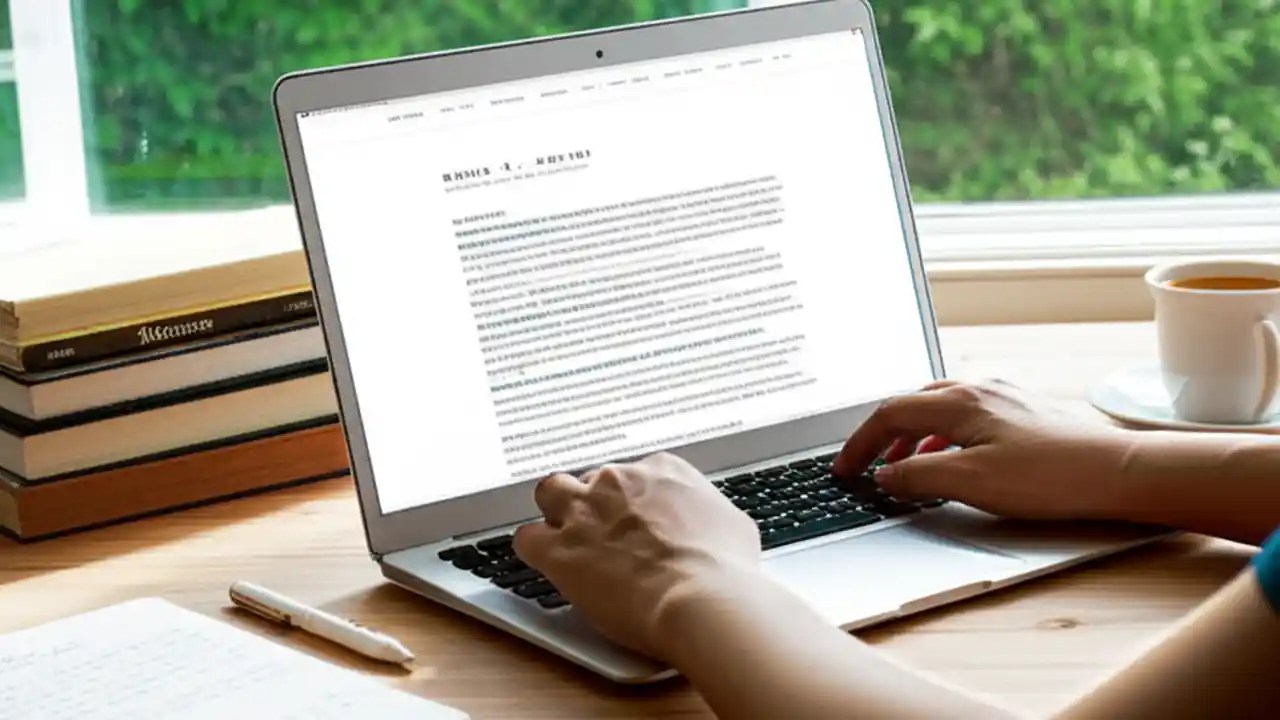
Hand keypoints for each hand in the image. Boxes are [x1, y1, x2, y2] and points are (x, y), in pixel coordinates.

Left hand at [513, 452, 760, 658]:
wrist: (702, 597)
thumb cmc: (725, 569)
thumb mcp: (733, 525)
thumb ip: (708, 515)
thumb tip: (712, 526)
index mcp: (660, 470)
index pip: (632, 474)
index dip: (631, 502)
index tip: (636, 522)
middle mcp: (617, 481)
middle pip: (589, 479)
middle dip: (592, 503)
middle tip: (604, 534)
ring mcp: (584, 512)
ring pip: (550, 493)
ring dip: (555, 514)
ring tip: (567, 541)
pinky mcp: (559, 549)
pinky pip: (527, 538)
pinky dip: (535, 550)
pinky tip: (549, 565)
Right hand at [833, 379, 1137, 519]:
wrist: (1117, 472)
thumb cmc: (1050, 476)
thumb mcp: (970, 482)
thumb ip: (918, 477)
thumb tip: (884, 476)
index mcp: (959, 401)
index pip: (889, 413)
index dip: (860, 442)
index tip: (845, 468)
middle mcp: (979, 390)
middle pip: (912, 403)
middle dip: (882, 435)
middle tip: (867, 465)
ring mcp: (1003, 398)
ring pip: (939, 407)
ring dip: (911, 435)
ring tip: (902, 464)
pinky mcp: (1024, 413)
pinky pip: (966, 416)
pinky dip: (942, 435)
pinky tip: (952, 458)